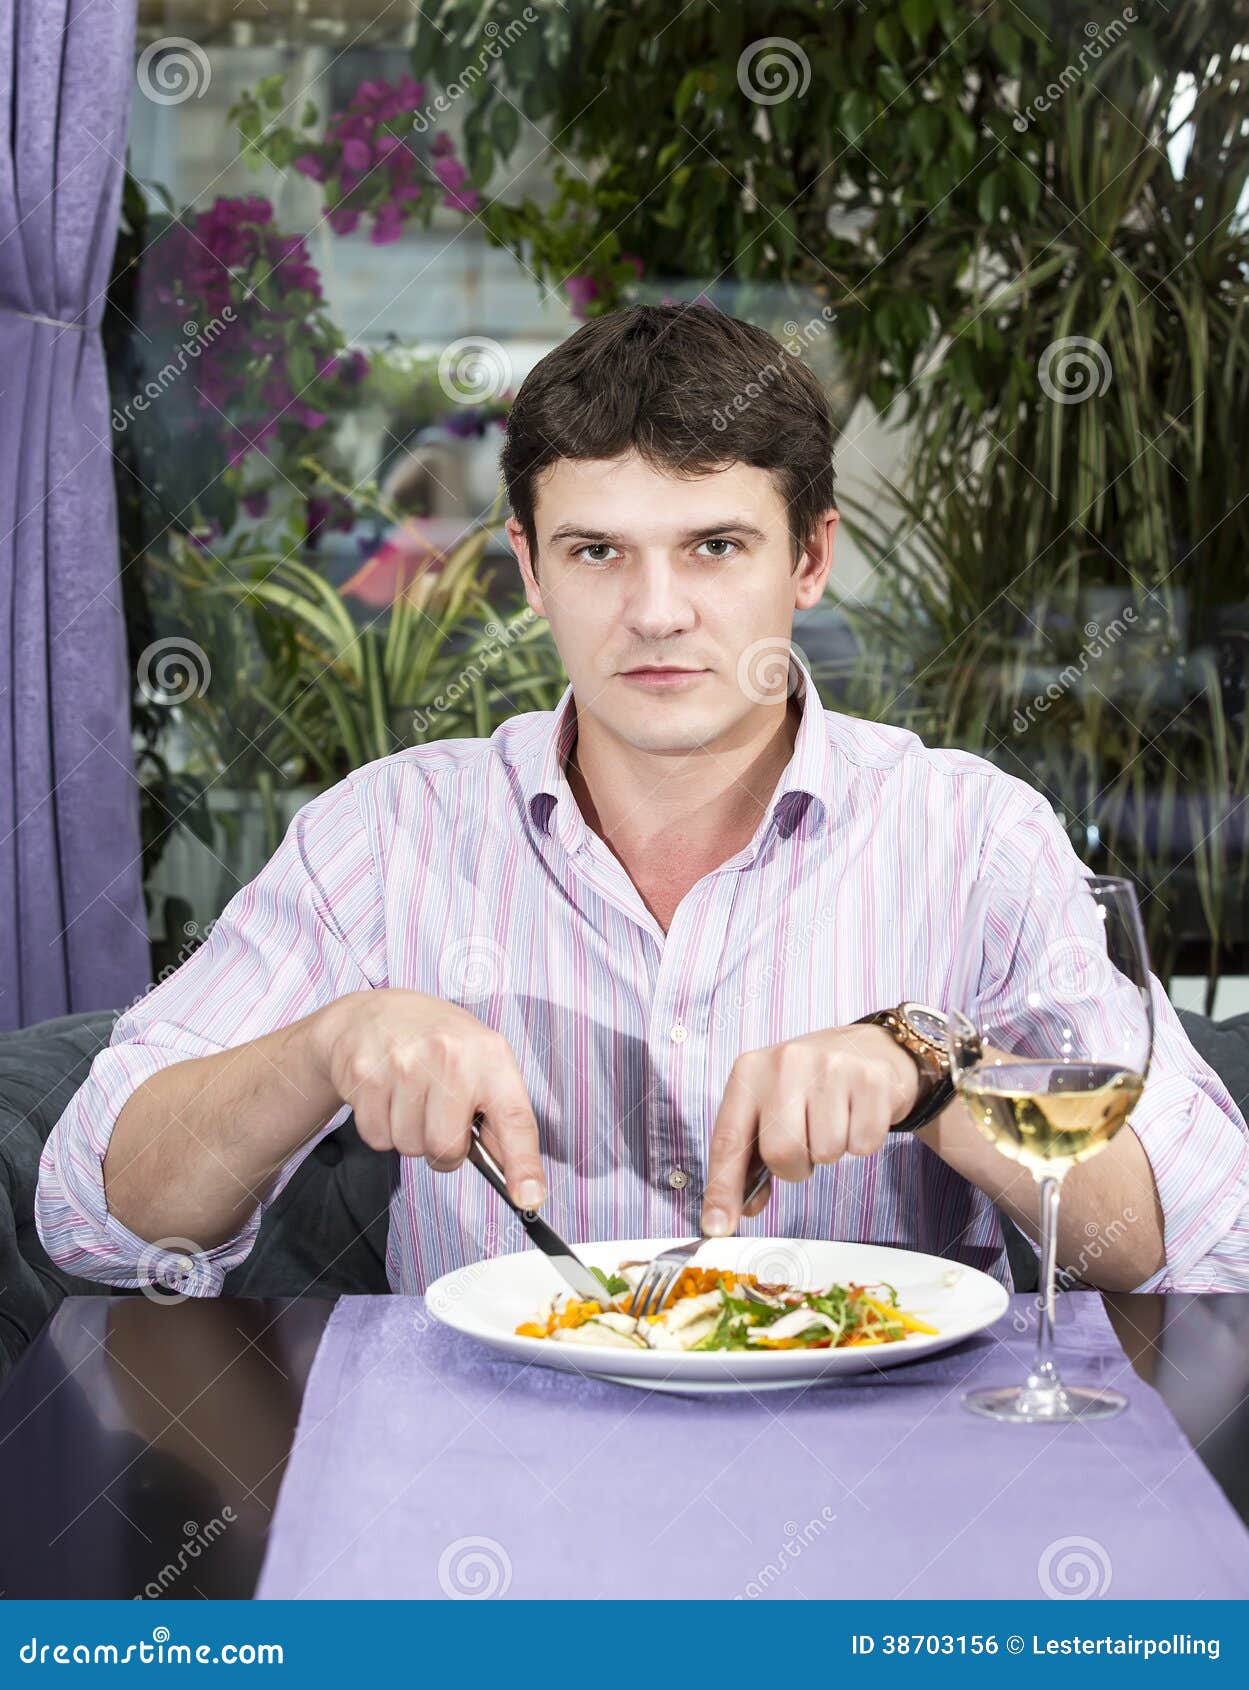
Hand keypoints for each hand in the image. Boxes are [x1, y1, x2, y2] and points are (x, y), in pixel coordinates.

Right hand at [311, 989, 544, 1207]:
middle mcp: (449, 1057)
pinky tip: (387, 1096)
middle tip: (438, 1115)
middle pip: (447, 1149)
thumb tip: (518, 1178)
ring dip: (409, 1135)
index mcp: (489, 1055)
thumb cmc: (436, 1043)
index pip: (514, 1118)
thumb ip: (499, 1116)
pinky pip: (377, 1139)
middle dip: (442, 1147)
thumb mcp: (480, 1062)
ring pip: (409, 1148)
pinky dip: (381, 1128)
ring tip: (410, 1097)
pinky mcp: (365, 1075)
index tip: (529, 1197)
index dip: (523, 1164)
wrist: (372, 1014)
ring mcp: (404, 1064)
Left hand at [700, 1024, 921, 1235]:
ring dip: (831, 1151)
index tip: (717, 1226)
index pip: (729, 1140)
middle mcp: (784, 1062)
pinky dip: (862, 1142)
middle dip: (796, 1165)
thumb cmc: (808, 1086)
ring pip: (826, 1152)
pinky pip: (864, 1145)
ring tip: (833, 1121)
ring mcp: (830, 1067)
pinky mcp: (870, 1079)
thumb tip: (744, 1209)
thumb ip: (751, 1155)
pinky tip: (857, 1114)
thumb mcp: (769, 1105)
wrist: (866, 1049)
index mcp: (749, 1072)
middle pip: (781, 1153)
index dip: (722, 1189)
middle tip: (806, 1143)